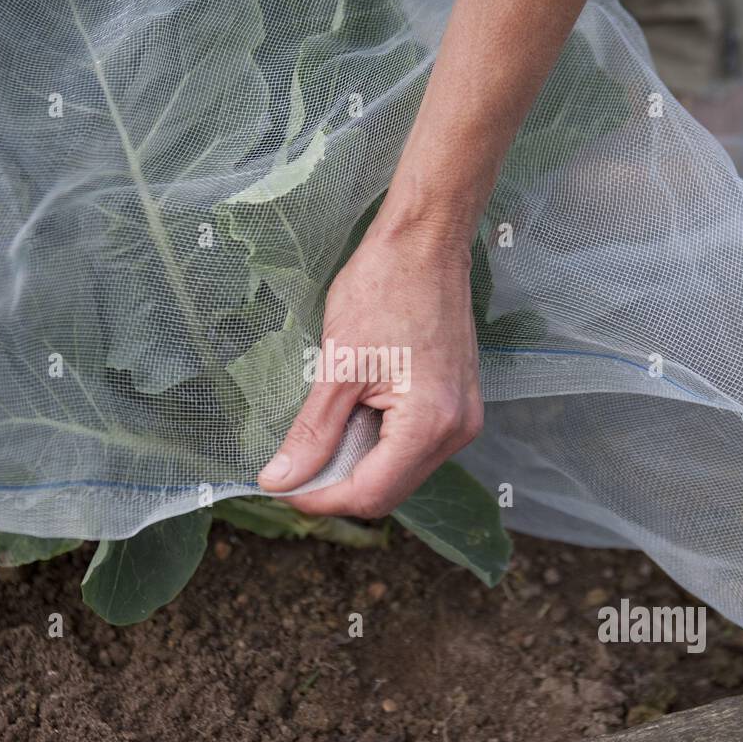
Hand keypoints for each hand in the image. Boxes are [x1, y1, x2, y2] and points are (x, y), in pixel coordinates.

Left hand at [257, 210, 483, 517]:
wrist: (425, 243)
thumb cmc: (384, 289)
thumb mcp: (337, 366)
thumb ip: (312, 433)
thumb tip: (280, 481)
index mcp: (429, 424)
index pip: (369, 494)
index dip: (320, 498)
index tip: (281, 485)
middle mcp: (456, 431)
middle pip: (388, 491)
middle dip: (337, 486)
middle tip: (291, 466)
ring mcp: (462, 419)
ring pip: (400, 472)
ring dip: (356, 465)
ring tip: (320, 436)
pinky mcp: (457, 406)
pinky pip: (413, 448)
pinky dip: (377, 444)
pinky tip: (351, 419)